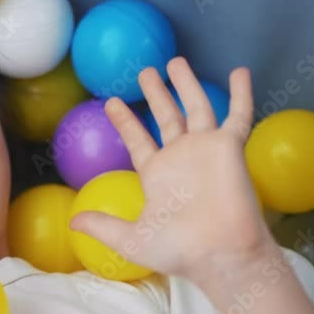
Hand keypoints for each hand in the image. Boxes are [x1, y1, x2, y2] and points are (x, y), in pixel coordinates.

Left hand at [70, 57, 276, 282]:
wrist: (218, 253)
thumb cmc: (178, 249)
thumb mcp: (131, 238)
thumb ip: (103, 226)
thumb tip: (73, 222)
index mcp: (157, 174)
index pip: (138, 140)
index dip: (125, 121)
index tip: (111, 102)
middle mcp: (181, 157)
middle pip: (166, 116)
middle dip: (156, 93)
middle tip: (145, 71)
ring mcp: (206, 149)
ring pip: (196, 106)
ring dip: (186, 83)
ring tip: (175, 60)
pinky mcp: (230, 147)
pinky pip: (238, 115)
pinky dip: (241, 94)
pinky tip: (239, 71)